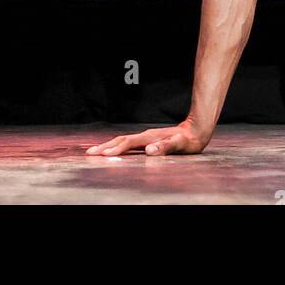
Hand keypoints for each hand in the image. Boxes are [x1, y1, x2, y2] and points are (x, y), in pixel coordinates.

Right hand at [85, 120, 209, 156]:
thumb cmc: (189, 140)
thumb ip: (166, 147)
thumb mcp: (180, 145)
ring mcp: (145, 137)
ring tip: (94, 151)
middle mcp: (145, 136)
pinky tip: (113, 149)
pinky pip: (128, 143)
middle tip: (89, 153)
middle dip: (104, 147)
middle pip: (120, 140)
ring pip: (122, 141)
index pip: (128, 143)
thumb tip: (149, 151)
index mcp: (149, 138)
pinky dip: (116, 146)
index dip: (115, 149)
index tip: (102, 154)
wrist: (195, 129)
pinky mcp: (147, 140)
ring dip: (108, 146)